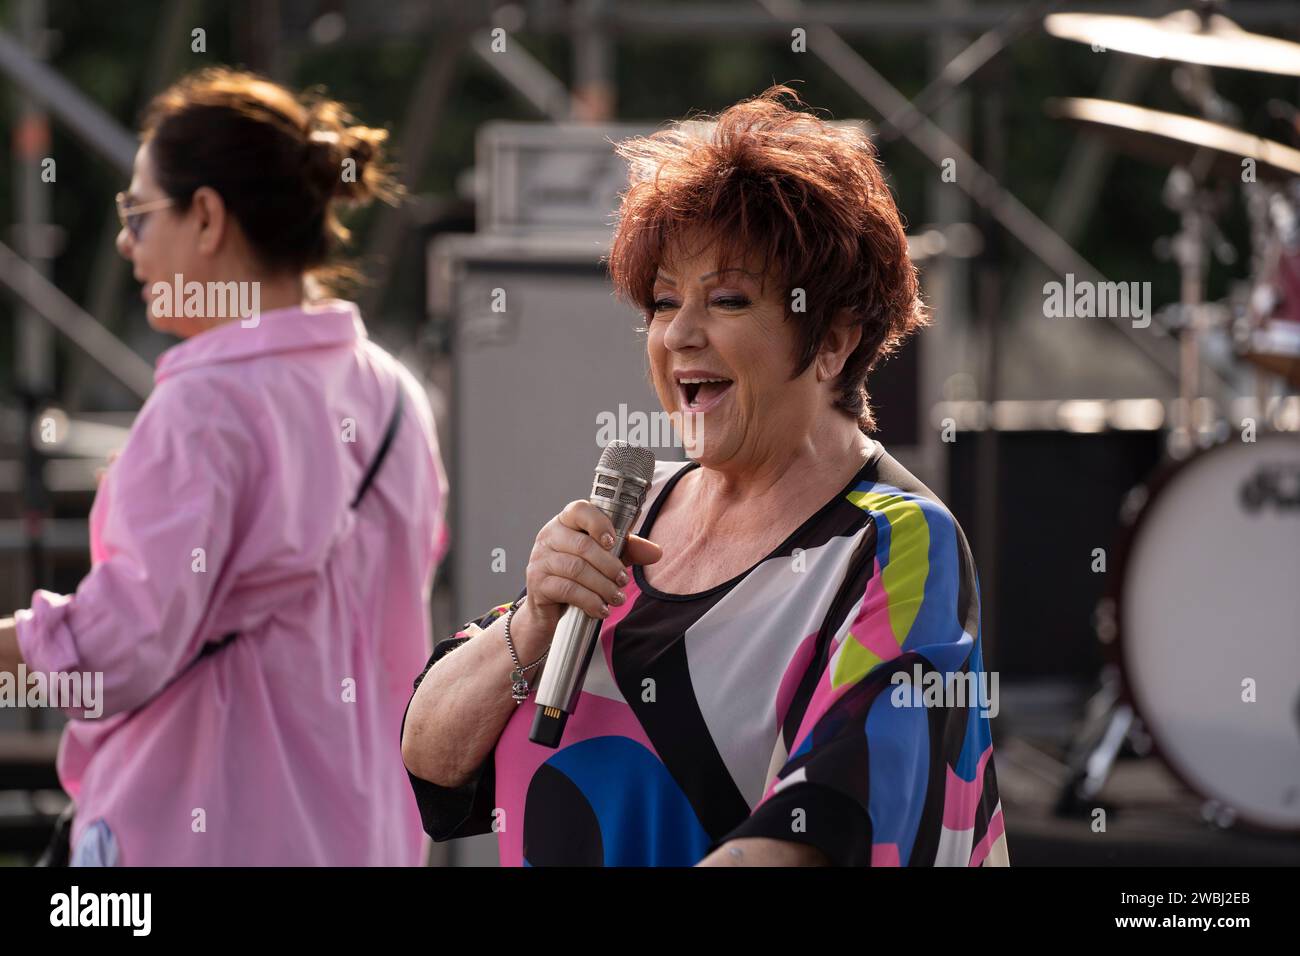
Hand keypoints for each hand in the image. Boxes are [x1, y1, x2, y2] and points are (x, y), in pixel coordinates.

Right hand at [520, 500, 662, 643]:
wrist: (548, 608)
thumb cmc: (577, 576)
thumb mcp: (604, 559)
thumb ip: (627, 551)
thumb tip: (655, 552)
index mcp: (565, 522)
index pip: (579, 510)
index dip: (598, 523)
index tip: (613, 541)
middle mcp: (549, 536)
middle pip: (583, 545)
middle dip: (609, 565)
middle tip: (624, 580)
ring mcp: (540, 560)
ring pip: (577, 569)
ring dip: (603, 586)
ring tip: (616, 597)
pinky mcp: (537, 583)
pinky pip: (567, 590)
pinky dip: (589, 601)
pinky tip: (600, 609)